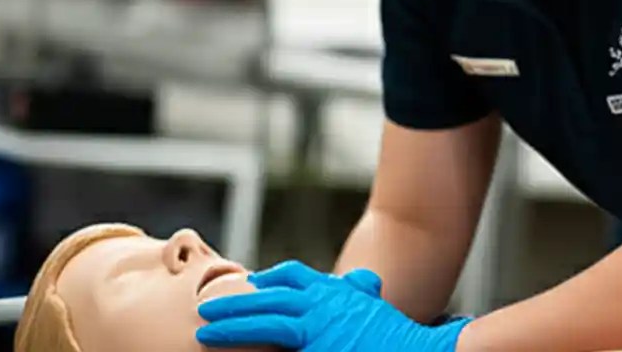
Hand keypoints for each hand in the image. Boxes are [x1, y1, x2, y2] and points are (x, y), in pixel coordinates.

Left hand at [196, 260, 470, 351]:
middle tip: (208, 306)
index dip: (268, 280)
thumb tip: (362, 281)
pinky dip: (246, 340)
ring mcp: (317, 320)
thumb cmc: (396, 335)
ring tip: (205, 326)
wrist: (416, 348)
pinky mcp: (313, 340)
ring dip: (232, 320)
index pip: (293, 277)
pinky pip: (271, 338)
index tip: (250, 285)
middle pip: (269, 294)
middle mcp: (323, 299)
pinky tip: (226, 346)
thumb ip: (360, 292)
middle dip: (237, 300)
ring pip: (263, 315)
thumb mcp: (374, 306)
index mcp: (335, 290)